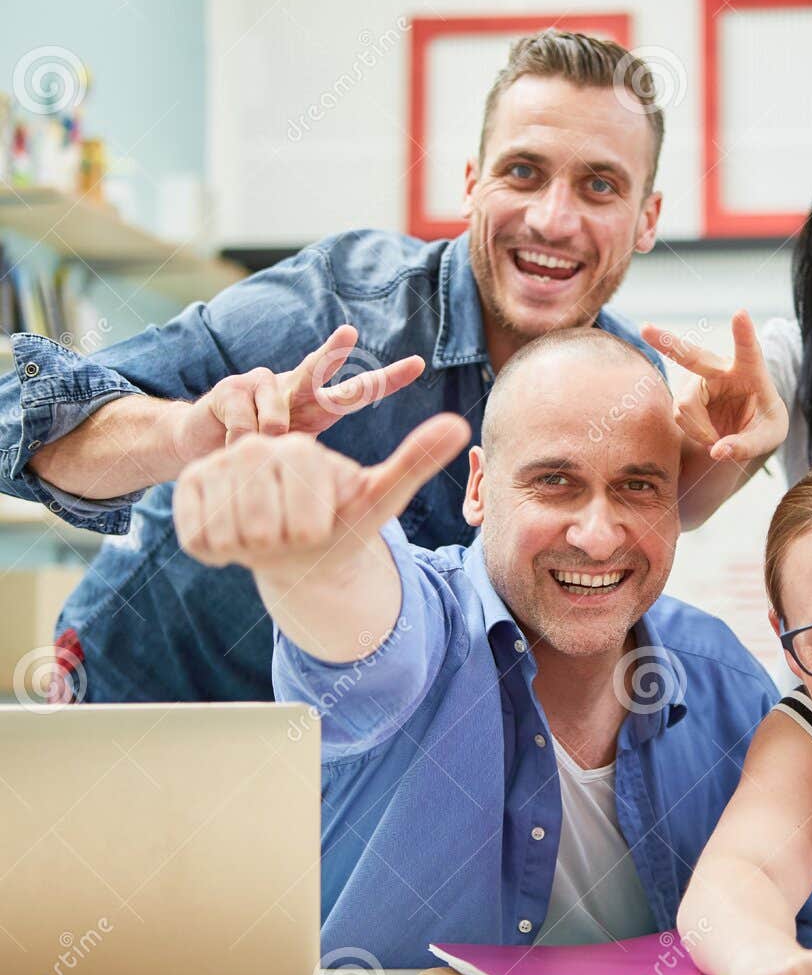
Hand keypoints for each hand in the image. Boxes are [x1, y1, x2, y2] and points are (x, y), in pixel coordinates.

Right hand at [172, 326, 425, 463]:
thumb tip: (331, 468)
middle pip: (318, 369)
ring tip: (256, 454)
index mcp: (319, 407)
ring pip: (274, 415)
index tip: (420, 365)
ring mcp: (261, 384)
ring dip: (266, 444)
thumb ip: (317, 464)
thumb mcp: (298, 466)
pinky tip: (231, 446)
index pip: (358, 392)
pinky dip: (238, 444)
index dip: (388, 379)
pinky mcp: (229, 390)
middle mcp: (295, 388)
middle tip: (348, 332)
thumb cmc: (262, 459)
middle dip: (333, 350)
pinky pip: (243, 423)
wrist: (204, 452)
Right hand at [174, 413, 468, 573]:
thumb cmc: (342, 518)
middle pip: (266, 528)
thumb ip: (415, 460)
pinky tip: (235, 539)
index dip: (314, 533)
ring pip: (231, 534)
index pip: (305, 517)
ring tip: (265, 534)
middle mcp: (256, 446)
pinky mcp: (186, 487)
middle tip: (291, 532)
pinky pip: (200, 537)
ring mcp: (216, 466)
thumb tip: (462, 423)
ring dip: (251, 548)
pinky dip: (219, 551)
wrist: (296, 541)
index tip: (321, 522)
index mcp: (303, 446)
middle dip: (284, 544)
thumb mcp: (380, 494)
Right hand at [642, 311, 787, 463]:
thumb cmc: (764, 423)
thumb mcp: (770, 435)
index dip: (744, 333)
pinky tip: (708, 434)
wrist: (748, 424)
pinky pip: (679, 415)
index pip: (748, 350)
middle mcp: (721, 369)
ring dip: (699, 428)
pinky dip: (694, 431)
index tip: (740, 313)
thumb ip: (748, 445)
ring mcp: (699, 380)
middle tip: (645, 329)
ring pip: (686, 405)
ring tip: (717, 439)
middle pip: (692, 356)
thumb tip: (717, 451)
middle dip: (667, 342)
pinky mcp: (685, 394)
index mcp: (751, 370)